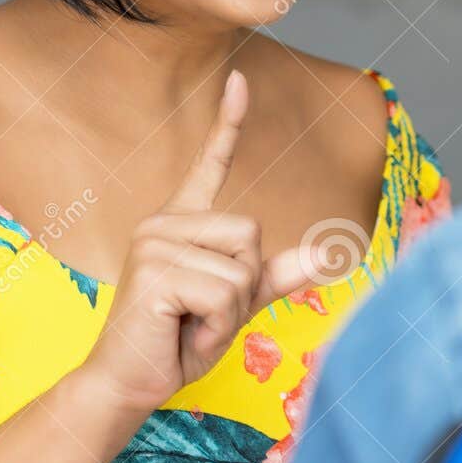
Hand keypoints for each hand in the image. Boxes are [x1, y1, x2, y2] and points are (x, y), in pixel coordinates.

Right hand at [77, 71, 320, 414]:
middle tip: (203, 313)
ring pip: (243, 266)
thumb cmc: (178, 340)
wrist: (129, 383)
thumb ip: (278, 275)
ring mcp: (154, 242)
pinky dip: (216, 325)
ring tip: (189, 323)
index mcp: (182, 222)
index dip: (229, 123)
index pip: (211, 164)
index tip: (240, 79)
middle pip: (253, 234)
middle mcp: (164, 222)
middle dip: (245, 286)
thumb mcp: (237, 303)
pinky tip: (181, 331)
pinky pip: (224, 292)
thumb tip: (332, 253)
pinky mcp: (154, 271)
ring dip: (230, 311)